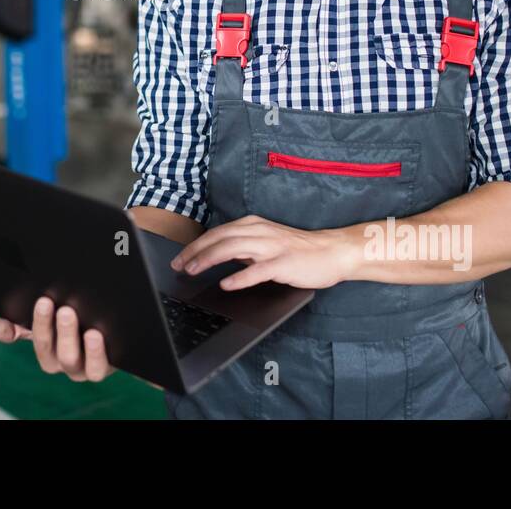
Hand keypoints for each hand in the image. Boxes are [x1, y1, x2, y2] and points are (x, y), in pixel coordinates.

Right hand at [0, 296, 115, 382]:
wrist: (120, 327)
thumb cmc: (80, 319)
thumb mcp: (52, 316)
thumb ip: (20, 322)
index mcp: (46, 347)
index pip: (26, 338)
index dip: (17, 327)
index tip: (29, 301)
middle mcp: (61, 361)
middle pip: (48, 351)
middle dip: (46, 326)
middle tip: (49, 302)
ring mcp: (82, 367)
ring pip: (70, 361)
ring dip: (67, 337)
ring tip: (69, 313)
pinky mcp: (104, 368)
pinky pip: (97, 369)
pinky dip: (95, 353)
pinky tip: (95, 334)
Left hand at [170, 215, 357, 289]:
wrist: (332, 251)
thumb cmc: (299, 250)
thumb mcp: (266, 242)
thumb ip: (244, 247)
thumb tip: (217, 256)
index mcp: (253, 225)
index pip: (217, 233)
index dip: (195, 245)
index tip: (179, 258)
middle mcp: (259, 231)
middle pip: (219, 238)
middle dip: (195, 252)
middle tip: (178, 266)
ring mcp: (271, 246)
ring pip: (232, 248)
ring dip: (209, 259)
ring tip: (192, 270)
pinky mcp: (283, 263)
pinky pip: (257, 270)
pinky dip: (239, 277)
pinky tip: (226, 284)